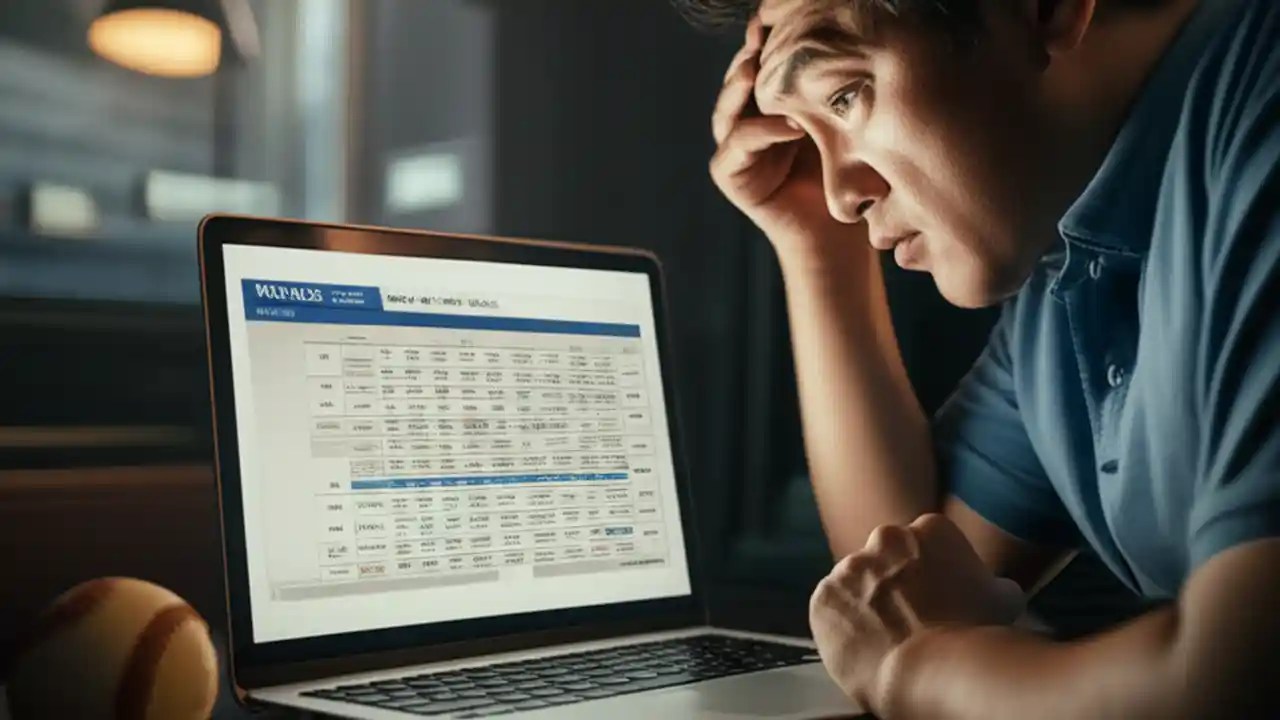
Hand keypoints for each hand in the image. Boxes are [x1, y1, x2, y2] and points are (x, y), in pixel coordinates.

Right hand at [708, 17, 865, 261]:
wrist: (837, 231)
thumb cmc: (844, 175)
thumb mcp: (836, 121)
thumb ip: (825, 89)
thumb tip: (836, 37)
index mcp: (770, 105)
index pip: (761, 64)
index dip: (765, 40)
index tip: (776, 16)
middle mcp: (747, 122)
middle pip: (738, 80)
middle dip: (749, 56)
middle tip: (761, 34)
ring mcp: (734, 148)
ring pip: (728, 107)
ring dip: (740, 86)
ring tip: (756, 68)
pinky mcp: (729, 174)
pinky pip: (738, 145)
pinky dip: (759, 132)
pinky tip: (788, 124)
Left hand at [809, 514, 1024, 713]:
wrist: (931, 669)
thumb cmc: (973, 634)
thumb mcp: (1003, 600)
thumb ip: (992, 583)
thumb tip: (996, 587)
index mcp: (930, 530)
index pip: (926, 544)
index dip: (931, 573)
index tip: (935, 598)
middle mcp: (885, 538)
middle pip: (886, 559)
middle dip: (894, 582)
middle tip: (908, 618)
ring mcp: (849, 566)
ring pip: (856, 583)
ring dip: (866, 603)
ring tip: (885, 637)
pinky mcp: (823, 596)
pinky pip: (830, 609)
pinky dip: (841, 625)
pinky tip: (862, 645)